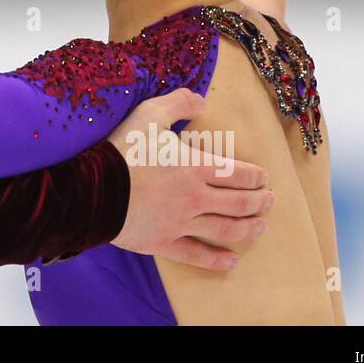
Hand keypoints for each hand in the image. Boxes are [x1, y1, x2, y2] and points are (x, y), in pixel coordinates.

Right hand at [106, 88, 273, 270]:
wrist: (94, 188)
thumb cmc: (123, 150)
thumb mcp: (149, 114)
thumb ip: (178, 103)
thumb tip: (202, 100)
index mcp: (196, 167)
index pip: (238, 174)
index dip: (256, 177)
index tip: (264, 179)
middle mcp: (196, 198)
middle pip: (238, 203)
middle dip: (259, 202)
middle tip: (270, 200)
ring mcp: (181, 223)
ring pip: (225, 229)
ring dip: (248, 228)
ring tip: (261, 226)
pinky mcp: (164, 242)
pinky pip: (196, 254)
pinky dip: (216, 260)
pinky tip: (232, 262)